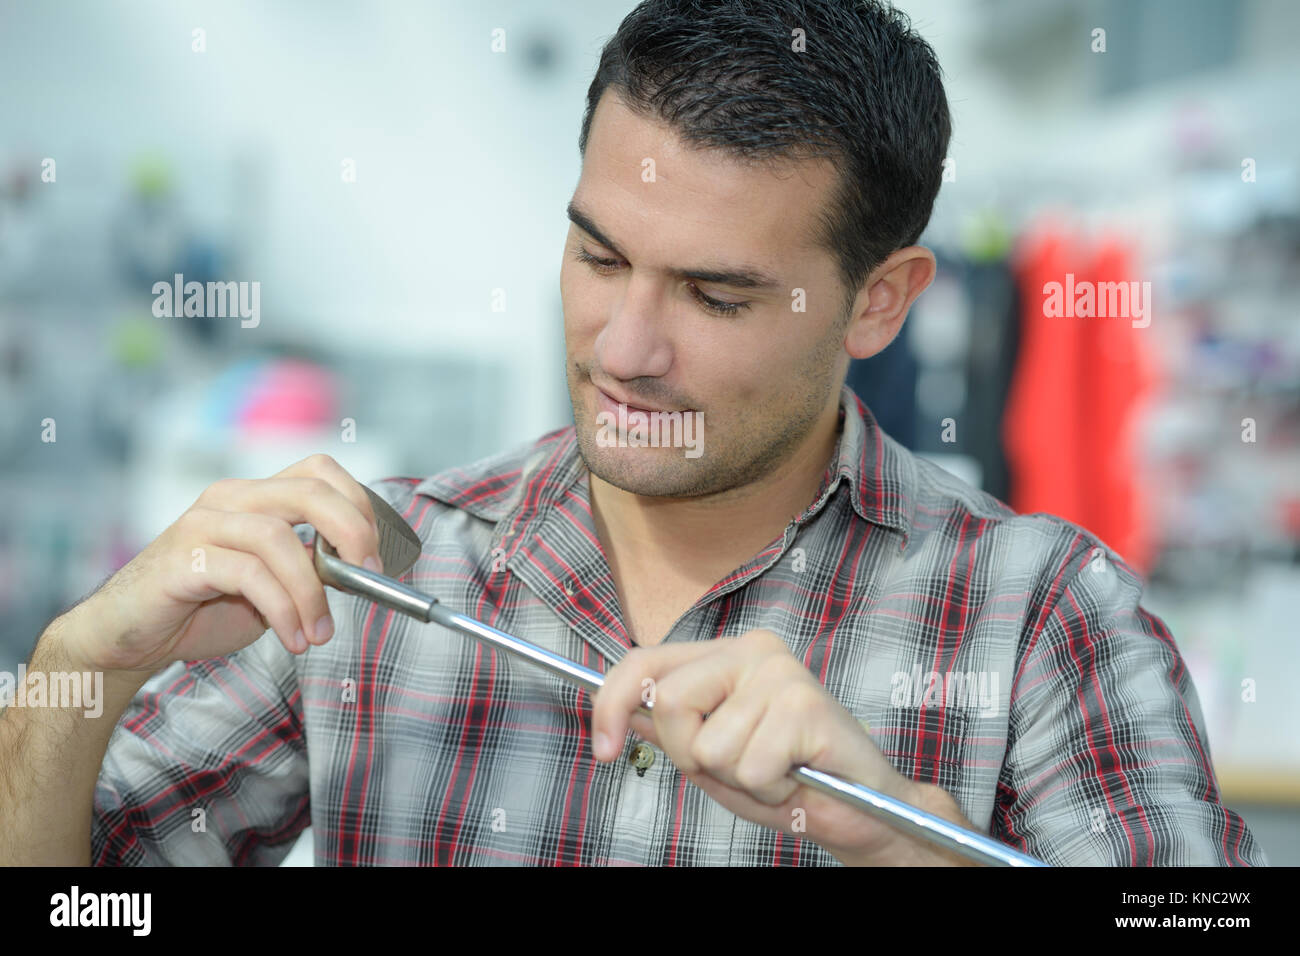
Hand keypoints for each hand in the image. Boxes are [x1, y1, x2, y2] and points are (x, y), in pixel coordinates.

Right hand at [59, 454, 383, 675]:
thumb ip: (310, 570)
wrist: (129, 638)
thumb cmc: (202, 609)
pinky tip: (293, 637)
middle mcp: (230, 498)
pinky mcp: (182, 558)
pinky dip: (282, 609)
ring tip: (319, 634)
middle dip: (352, 531)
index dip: (358, 505)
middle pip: (308, 489)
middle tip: (369, 576)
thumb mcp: (273, 587)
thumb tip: (359, 569)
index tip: (376, 555)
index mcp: (256, 496)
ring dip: (312, 592)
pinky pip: (248, 575)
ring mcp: (203, 524)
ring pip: (278, 538)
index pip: (320, 472)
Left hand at [591, 628, 979, 864]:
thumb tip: (623, 713)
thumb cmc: (788, 780)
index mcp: (726, 655)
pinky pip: (748, 768)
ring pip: (708, 745)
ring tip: (773, 774)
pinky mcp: (804, 705)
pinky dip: (767, 791)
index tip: (605, 750)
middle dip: (691, 754)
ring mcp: (780, 673)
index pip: (645, 662)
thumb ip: (673, 729)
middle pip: (669, 704)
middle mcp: (752, 650)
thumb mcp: (715, 755)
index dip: (611, 704)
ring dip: (736, 779)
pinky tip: (795, 778)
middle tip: (735, 768)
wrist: (864, 808)